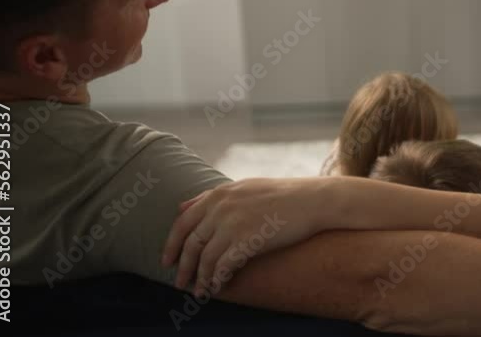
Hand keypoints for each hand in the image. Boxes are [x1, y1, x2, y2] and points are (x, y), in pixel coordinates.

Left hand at [161, 177, 332, 296]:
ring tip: (201, 291)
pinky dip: (217, 279)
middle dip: (183, 267)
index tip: (167, 261)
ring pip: (205, 258)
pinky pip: (224, 266)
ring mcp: (234, 224)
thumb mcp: (242, 188)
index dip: (171, 244)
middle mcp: (221, 208)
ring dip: (201, 278)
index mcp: (218, 195)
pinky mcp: (248, 240)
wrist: (313, 200)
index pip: (183, 222)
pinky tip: (218, 287)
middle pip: (191, 243)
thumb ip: (211, 197)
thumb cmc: (281, 195)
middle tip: (180, 283)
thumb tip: (181, 206)